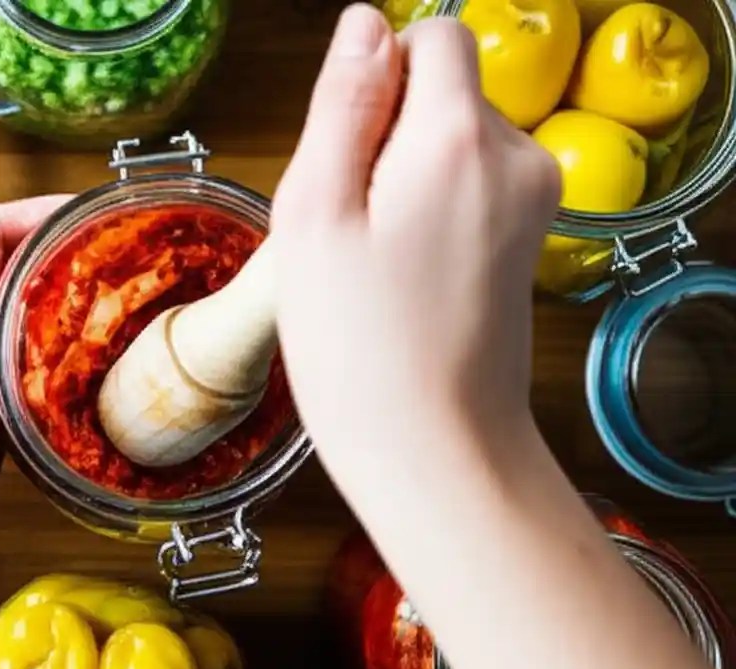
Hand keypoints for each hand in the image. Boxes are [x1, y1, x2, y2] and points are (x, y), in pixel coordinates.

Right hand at [271, 6, 560, 473]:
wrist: (434, 447)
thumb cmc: (358, 346)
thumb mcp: (315, 214)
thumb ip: (343, 103)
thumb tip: (365, 22)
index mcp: (456, 139)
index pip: (432, 37)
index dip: (376, 81)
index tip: (344, 155)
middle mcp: (515, 157)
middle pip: (443, 91)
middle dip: (386, 134)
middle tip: (349, 224)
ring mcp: (532, 200)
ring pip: (453, 139)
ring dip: (404, 176)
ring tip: (373, 257)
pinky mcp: (529, 237)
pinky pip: (470, 184)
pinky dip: (430, 209)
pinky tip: (403, 272)